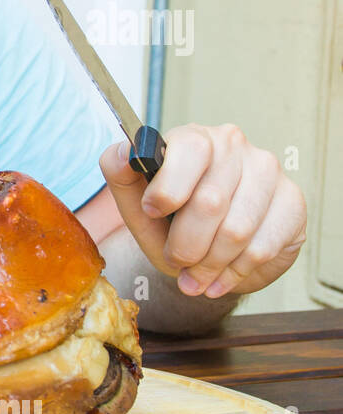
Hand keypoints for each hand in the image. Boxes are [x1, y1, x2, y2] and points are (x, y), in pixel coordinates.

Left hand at [98, 123, 305, 297]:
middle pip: (210, 202)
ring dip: (210, 264)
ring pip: (237, 231)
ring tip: (197, 273)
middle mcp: (234, 146)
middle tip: (177, 260)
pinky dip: (235, 271)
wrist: (212, 254)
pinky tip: (223, 275)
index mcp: (193, 138)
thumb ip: (121, 179)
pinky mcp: (293, 202)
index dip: (167, 190)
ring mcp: (267, 171)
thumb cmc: (172, 224)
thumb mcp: (138, 208)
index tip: (152, 212)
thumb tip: (120, 154)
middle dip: (185, 245)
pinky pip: (262, 247)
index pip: (189, 148)